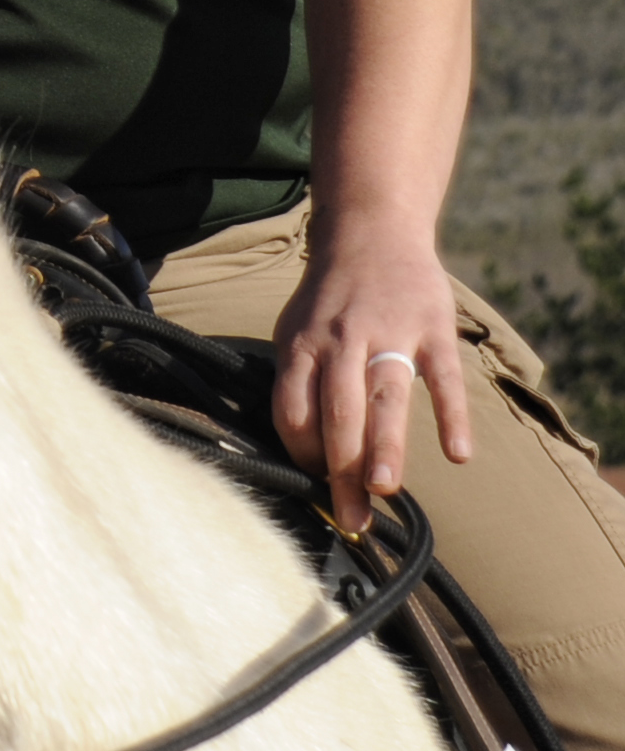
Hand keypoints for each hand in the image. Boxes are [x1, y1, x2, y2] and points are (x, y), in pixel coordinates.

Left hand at [272, 222, 470, 537]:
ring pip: (384, 398)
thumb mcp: (296, 331)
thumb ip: (299, 383)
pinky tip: (458, 454)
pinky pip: (442, 377)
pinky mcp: (432, 328)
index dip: (302, 453)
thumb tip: (302, 453)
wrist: (371, 233)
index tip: (317, 488)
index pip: (293, 411)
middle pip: (338, 413)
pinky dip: (451, 415)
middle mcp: (340, 341)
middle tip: (352, 517)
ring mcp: (388, 333)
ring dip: (384, 447)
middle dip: (342, 468)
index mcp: (301, 346)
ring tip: (386, 492)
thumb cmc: (329, 300)